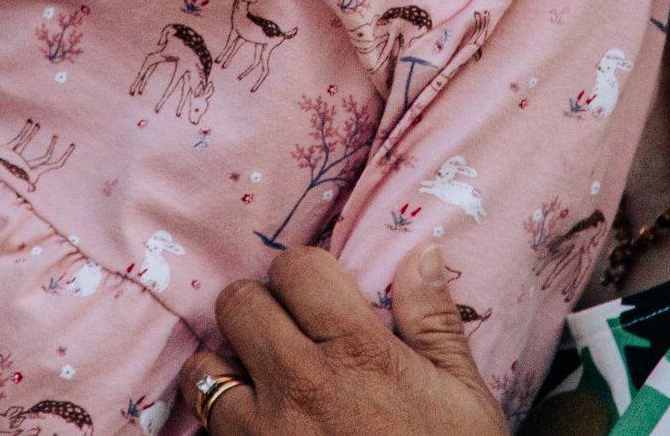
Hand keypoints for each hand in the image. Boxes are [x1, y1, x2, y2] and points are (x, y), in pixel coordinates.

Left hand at [180, 246, 507, 435]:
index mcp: (357, 352)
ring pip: (204, 368)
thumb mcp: (465, 397)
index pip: (295, 267)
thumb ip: (435, 321)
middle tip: (288, 332)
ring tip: (261, 381)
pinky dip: (221, 420)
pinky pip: (207, 429)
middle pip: (238, 304)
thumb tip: (422, 253)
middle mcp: (300, 384)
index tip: (320, 297)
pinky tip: (257, 426)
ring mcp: (265, 435)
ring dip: (227, 366)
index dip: (306, 274)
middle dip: (261, 308)